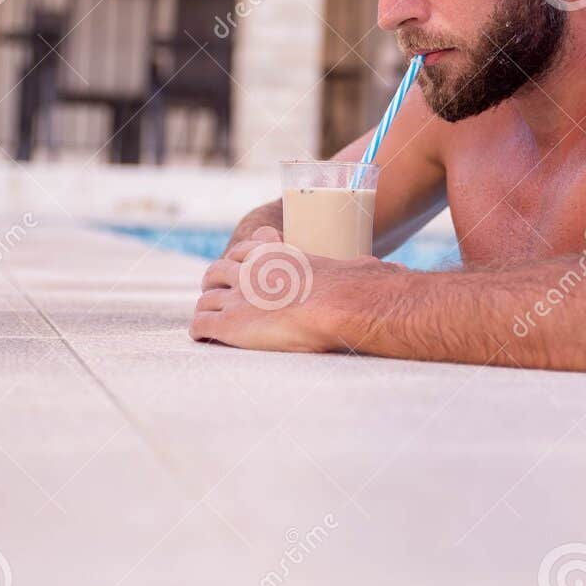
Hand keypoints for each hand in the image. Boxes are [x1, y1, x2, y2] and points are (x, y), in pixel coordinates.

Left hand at [189, 233, 398, 353]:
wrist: (336, 305)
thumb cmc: (351, 289)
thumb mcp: (349, 267)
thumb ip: (354, 267)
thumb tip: (385, 271)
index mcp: (274, 252)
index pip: (244, 249)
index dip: (239, 260)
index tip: (240, 268)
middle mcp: (249, 269)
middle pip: (217, 270)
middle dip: (214, 282)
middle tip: (217, 294)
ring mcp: (235, 295)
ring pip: (205, 297)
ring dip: (206, 307)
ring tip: (209, 318)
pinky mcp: (228, 322)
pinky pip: (200, 324)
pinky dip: (201, 330)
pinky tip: (206, 337)